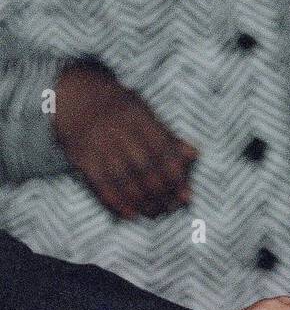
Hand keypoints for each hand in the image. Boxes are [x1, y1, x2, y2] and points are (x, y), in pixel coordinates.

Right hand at [51, 61, 198, 219]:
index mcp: (138, 116)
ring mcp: (97, 143)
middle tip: (172, 208)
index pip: (162, 150)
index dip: (176, 176)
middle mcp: (118, 129)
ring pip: (123, 178)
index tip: (186, 195)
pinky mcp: (81, 156)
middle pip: (144, 167)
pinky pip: (100, 183)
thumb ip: (169, 135)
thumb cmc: (119, 107)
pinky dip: (116, 201)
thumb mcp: (145, 111)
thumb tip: (195, 155)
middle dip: (161, 192)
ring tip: (155, 213)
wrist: (74, 95)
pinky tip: (130, 214)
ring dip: (141, 200)